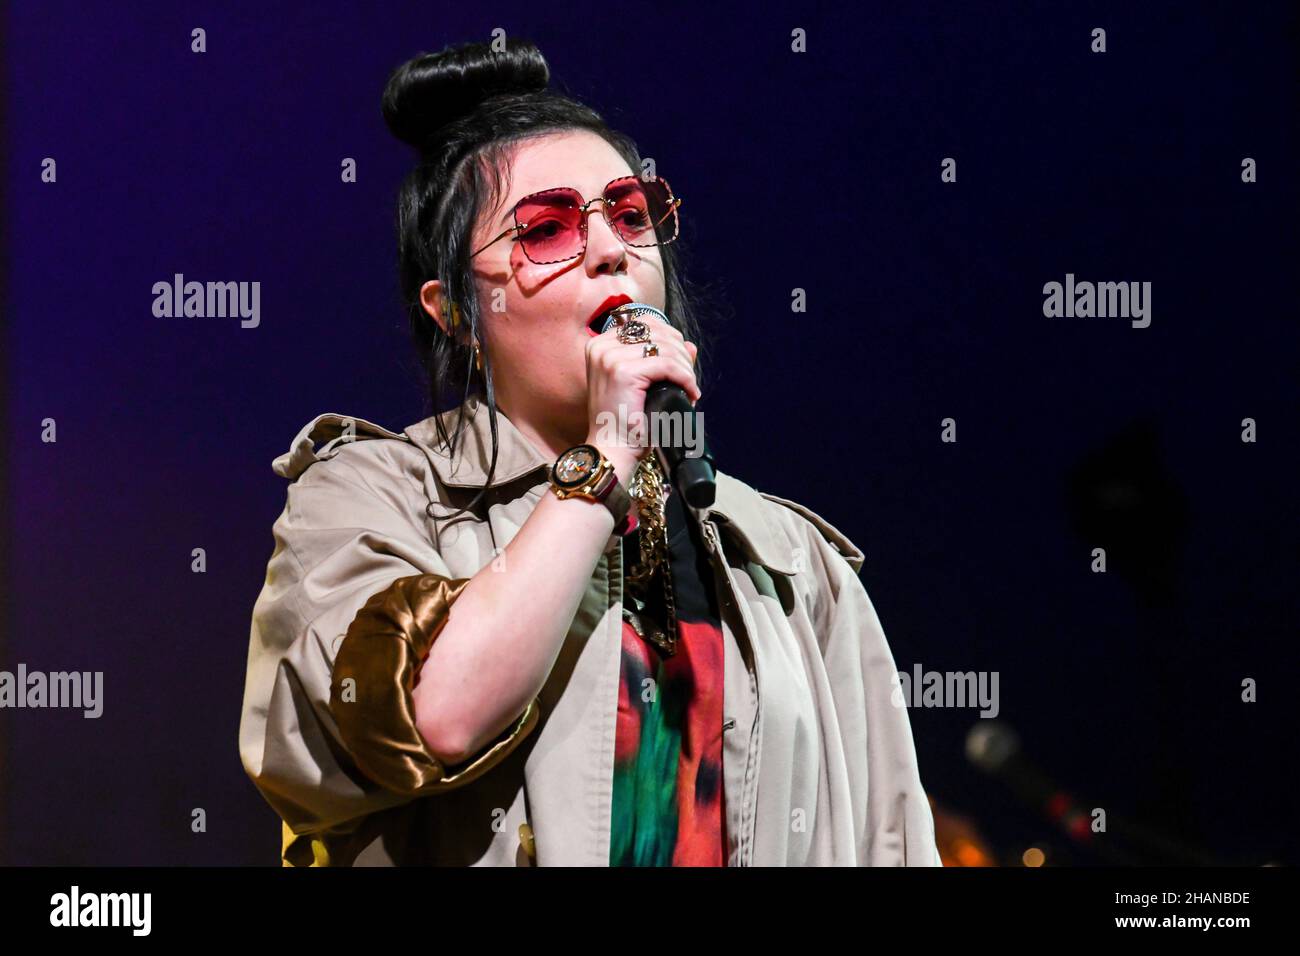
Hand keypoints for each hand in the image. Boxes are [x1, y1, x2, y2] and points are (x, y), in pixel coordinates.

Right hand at [583, 319, 699, 477]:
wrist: (612, 450)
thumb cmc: (626, 422)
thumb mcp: (645, 385)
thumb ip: (665, 361)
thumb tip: (691, 345)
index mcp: (600, 345)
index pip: (646, 323)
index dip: (671, 340)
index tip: (682, 365)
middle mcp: (601, 346)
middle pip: (658, 331)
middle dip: (681, 353)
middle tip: (689, 379)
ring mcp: (610, 358)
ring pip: (665, 347)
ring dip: (685, 367)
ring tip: (690, 388)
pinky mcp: (623, 372)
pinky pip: (666, 365)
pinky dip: (685, 378)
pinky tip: (690, 393)